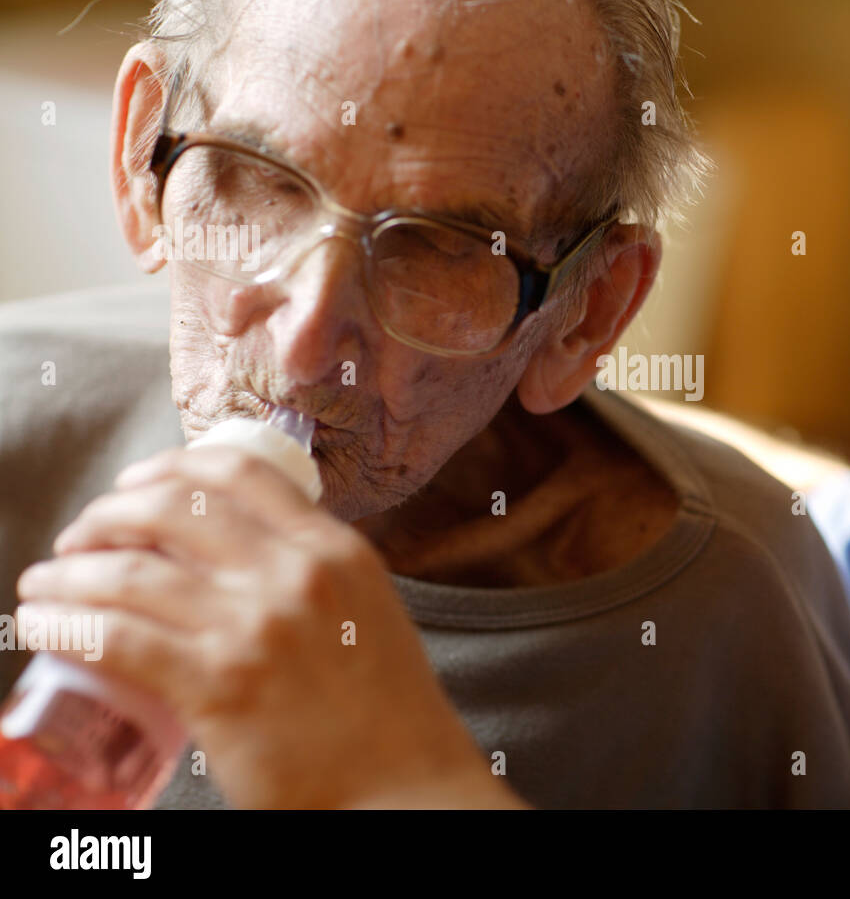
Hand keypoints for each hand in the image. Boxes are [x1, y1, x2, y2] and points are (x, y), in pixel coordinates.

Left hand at [16, 444, 525, 808]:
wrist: (404, 784)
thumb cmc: (386, 706)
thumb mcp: (366, 607)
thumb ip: (314, 571)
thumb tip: (237, 550)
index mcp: (334, 549)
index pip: (238, 471)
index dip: (169, 466)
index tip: (134, 483)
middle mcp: (295, 575)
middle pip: (171, 508)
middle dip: (106, 513)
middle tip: (82, 536)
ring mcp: (255, 628)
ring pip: (130, 572)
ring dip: (68, 570)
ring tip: (46, 582)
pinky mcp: (218, 686)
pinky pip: (115, 638)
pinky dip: (63, 622)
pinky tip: (42, 623)